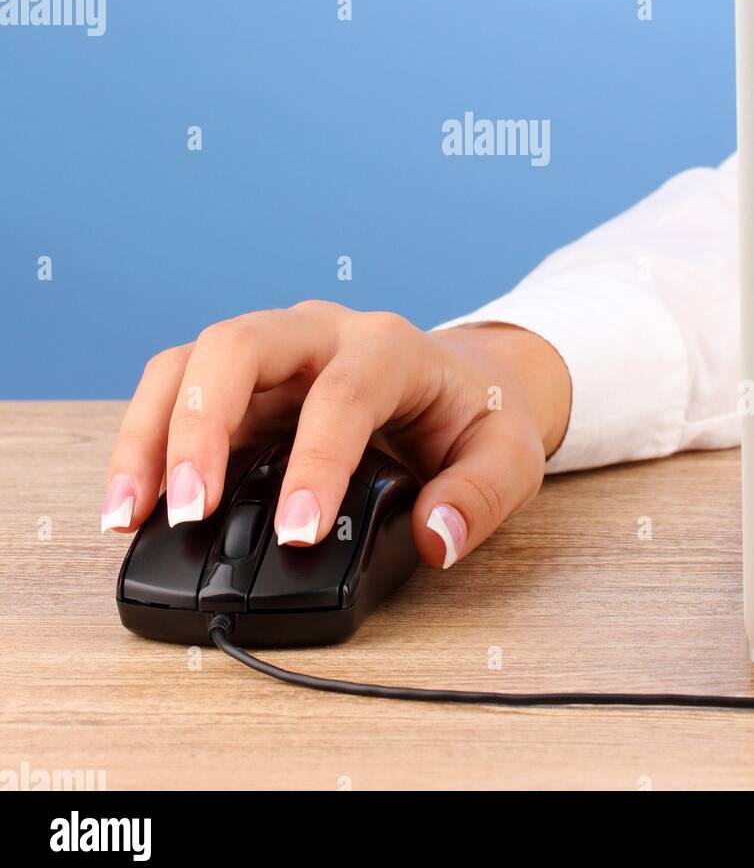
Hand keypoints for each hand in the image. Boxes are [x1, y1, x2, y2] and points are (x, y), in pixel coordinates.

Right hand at [101, 302, 570, 567]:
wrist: (463, 378)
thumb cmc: (476, 414)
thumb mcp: (510, 454)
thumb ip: (481, 495)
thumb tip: (437, 535)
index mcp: (390, 347)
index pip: (342, 393)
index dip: (316, 461)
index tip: (294, 534)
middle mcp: (319, 333)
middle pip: (239, 344)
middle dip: (202, 424)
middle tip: (189, 512)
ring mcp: (273, 351)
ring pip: (189, 361)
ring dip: (151, 434)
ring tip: (130, 514)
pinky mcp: (242, 382)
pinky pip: (177, 390)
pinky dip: (147, 442)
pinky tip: (135, 504)